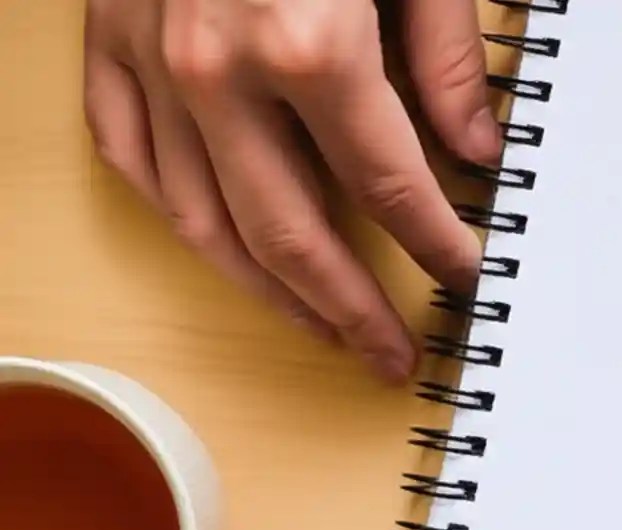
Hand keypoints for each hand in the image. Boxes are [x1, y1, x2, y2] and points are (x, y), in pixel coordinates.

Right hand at [83, 0, 499, 382]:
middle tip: (394, 355)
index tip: (464, 277)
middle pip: (295, 235)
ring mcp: (152, 64)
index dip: (435, 245)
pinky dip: (179, 216)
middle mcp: (220, 70)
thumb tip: (475, 147)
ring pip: (207, 222)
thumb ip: (447, 56)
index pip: (392, 187)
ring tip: (321, 330)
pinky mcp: (107, 47)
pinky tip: (223, 251)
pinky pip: (133, 162)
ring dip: (269, 292)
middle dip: (355, 308)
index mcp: (309, 43)